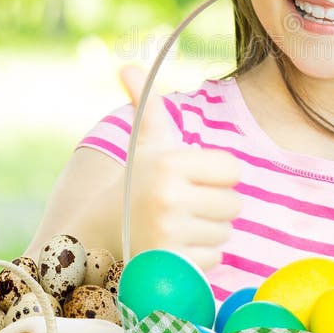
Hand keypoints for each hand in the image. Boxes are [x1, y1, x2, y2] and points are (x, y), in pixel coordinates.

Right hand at [120, 66, 241, 269]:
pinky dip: (199, 257)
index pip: (233, 170)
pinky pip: (214, 260)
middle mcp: (169, 197)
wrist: (98, 232)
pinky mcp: (171, 266)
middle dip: (215, 205)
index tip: (193, 178)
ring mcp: (169, 235)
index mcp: (170, 163)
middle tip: (186, 204)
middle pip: (234, 204)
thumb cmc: (136, 181)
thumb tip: (127, 65)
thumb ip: (147, 103)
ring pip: (225, 233)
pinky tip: (175, 248)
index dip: (217, 175)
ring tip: (178, 225)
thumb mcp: (144, 142)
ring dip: (207, 231)